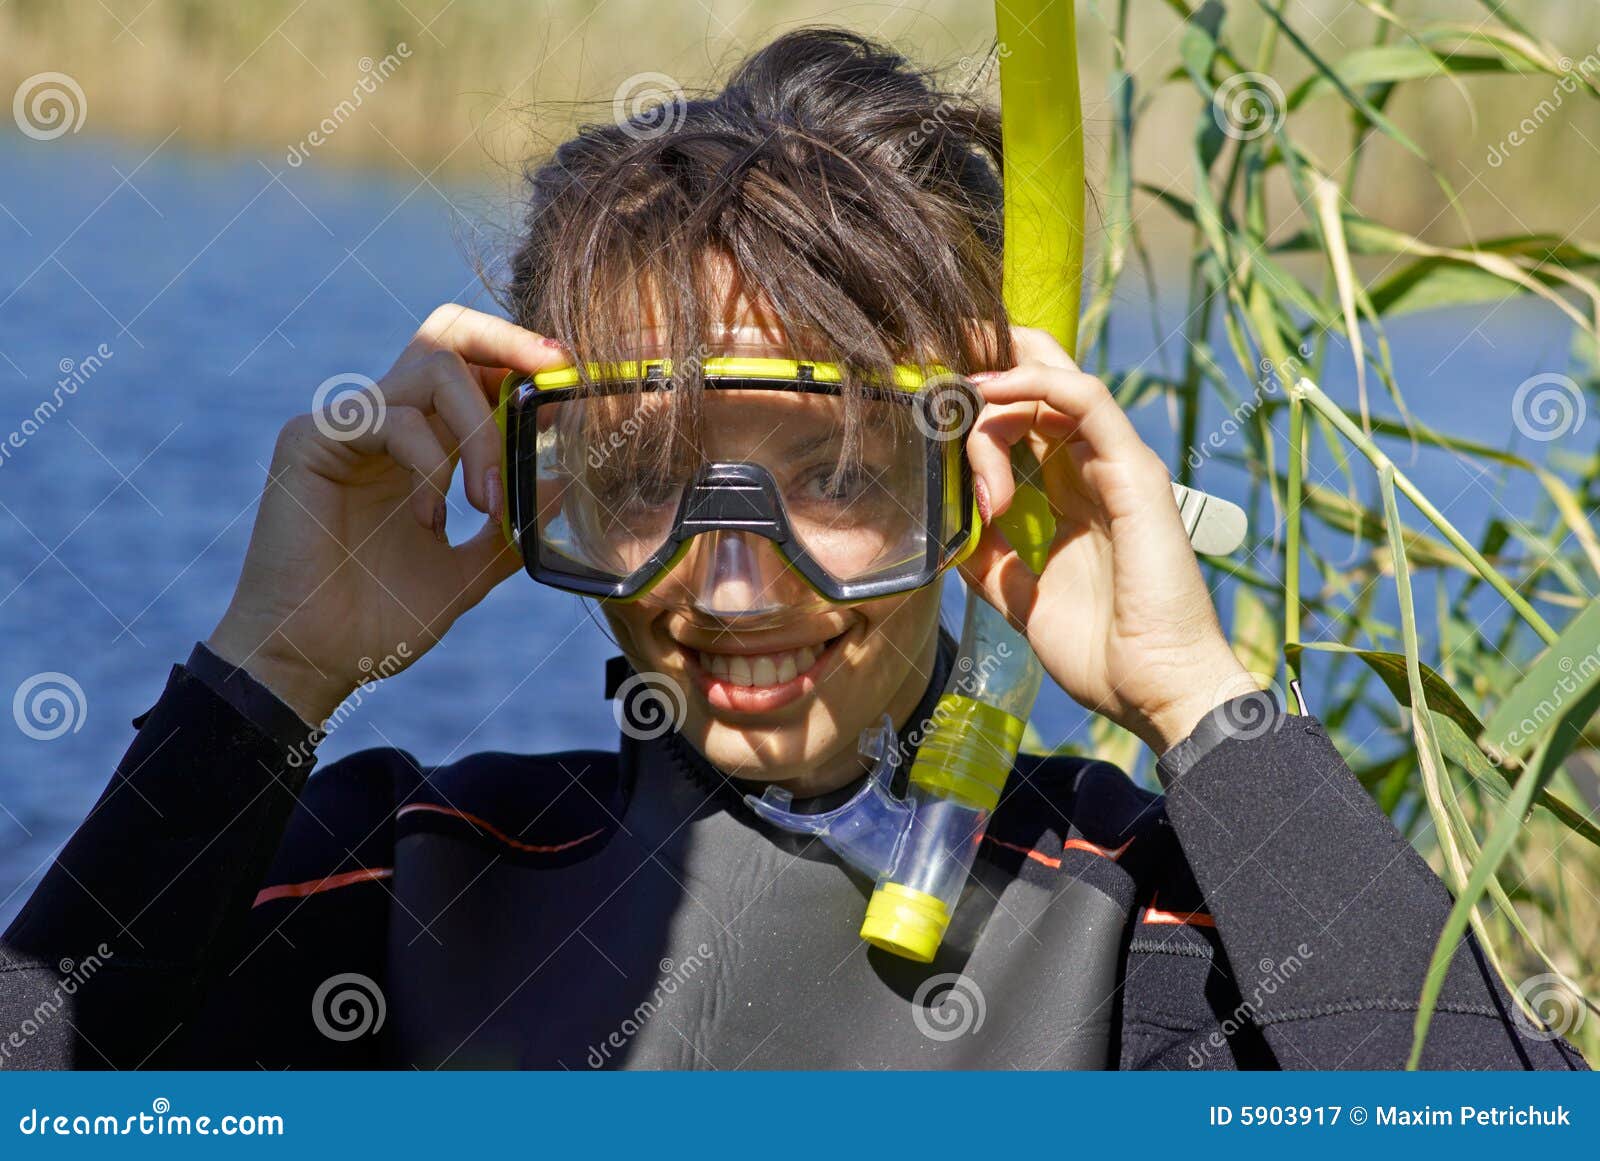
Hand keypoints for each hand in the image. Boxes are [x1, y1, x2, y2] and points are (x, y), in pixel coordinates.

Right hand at [207, 305, 566, 724]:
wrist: (311, 662)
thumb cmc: (378, 619)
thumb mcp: (468, 571)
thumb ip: (514, 528)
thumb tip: (572, 483)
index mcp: (421, 444)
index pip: (472, 367)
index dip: (523, 361)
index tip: (571, 382)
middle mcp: (384, 421)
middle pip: (445, 333)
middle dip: (508, 342)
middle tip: (549, 381)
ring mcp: (347, 425)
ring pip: (431, 368)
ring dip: (479, 431)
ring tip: (485, 503)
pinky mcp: (312, 439)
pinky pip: (391, 417)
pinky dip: (429, 462)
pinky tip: (430, 519)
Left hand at [960, 326, 1250, 751]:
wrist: (1156, 691)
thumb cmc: (1105, 655)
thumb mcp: (1024, 600)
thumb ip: (991, 563)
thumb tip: (951, 538)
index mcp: (1075, 497)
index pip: (1031, 421)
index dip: (984, 398)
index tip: (931, 399)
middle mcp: (1098, 472)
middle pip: (1044, 388)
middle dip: (989, 365)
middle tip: (939, 362)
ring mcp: (1119, 468)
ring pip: (1058, 386)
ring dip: (999, 383)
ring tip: (955, 394)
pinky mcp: (1135, 472)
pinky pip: (1087, 402)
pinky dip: (1038, 385)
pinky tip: (991, 393)